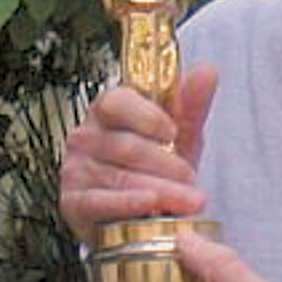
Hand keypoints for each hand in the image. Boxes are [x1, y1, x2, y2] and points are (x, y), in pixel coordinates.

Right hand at [59, 64, 217, 241]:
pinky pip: (100, 202)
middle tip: (191, 177)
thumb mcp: (180, 134)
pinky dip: (128, 204)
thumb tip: (208, 71)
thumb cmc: (159, 164)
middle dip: (165, 163)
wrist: (140, 210)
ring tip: (189, 200)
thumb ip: (192, 105)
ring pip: (119, 177)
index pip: (118, 102)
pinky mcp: (73, 202)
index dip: (146, 116)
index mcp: (109, 109)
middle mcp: (86, 135)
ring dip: (160, 190)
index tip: (173, 132)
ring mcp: (76, 169)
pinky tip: (151, 206)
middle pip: (126, 146)